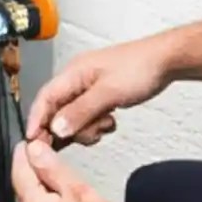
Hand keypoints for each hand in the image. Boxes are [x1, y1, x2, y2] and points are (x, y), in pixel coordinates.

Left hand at [11, 140, 146, 201]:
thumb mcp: (80, 193)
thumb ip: (54, 170)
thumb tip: (35, 150)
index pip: (19, 173)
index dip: (23, 154)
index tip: (28, 141)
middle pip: (24, 188)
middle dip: (29, 168)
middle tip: (39, 151)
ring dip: (38, 185)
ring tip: (50, 170)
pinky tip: (60, 199)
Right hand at [25, 35, 176, 146]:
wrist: (167, 61)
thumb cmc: (141, 67)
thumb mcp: (109, 92)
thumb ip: (80, 112)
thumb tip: (57, 128)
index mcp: (72, 73)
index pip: (44, 98)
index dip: (36, 120)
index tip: (34, 140)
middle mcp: (76, 80)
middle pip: (58, 112)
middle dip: (71, 127)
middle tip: (87, 134)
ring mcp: (88, 89)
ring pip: (74, 117)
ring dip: (88, 127)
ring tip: (106, 124)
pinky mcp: (99, 96)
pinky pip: (88, 116)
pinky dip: (97, 124)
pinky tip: (110, 121)